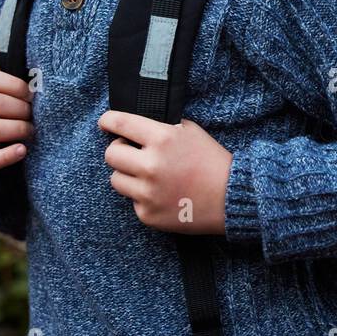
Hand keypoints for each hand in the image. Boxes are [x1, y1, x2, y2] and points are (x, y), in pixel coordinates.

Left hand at [98, 110, 232, 235]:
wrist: (232, 197)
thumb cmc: (212, 161)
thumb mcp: (189, 131)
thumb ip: (161, 127)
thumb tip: (134, 128)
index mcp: (162, 138)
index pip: (120, 124)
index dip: (108, 121)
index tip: (105, 122)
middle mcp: (151, 165)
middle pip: (110, 155)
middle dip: (120, 151)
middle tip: (133, 153)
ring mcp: (148, 193)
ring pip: (116, 179)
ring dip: (128, 175)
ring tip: (149, 176)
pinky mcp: (148, 214)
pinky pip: (133, 201)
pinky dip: (143, 197)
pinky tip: (163, 194)